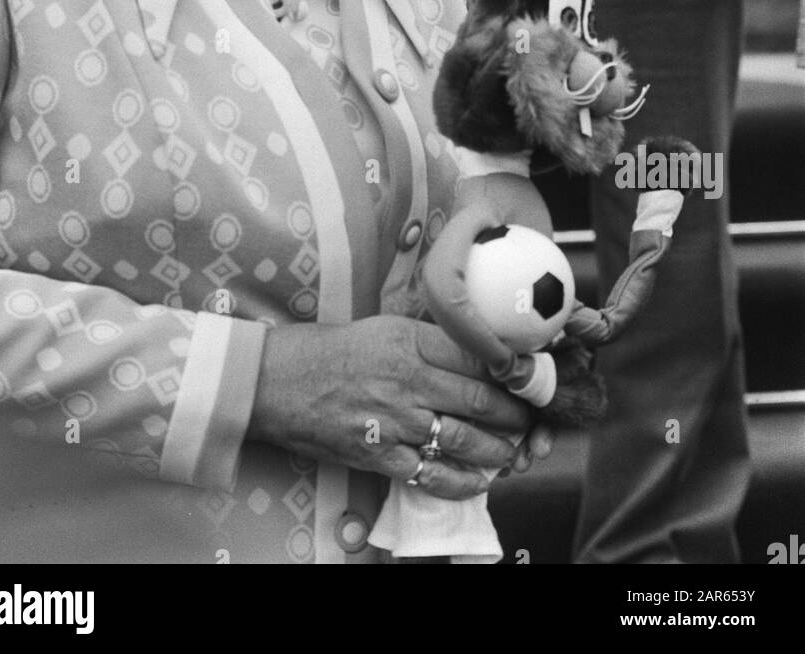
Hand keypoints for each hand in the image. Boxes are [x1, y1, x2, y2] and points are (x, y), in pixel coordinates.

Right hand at [248, 316, 549, 500]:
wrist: (278, 381)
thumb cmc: (331, 350)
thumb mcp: (384, 328)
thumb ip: (428, 339)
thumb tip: (475, 351)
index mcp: (409, 341)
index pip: (476, 356)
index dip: (511, 371)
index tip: (530, 379)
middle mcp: (407, 380)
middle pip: (479, 399)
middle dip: (514, 414)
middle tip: (531, 420)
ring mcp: (394, 421)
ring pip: (463, 439)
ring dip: (497, 450)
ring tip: (512, 453)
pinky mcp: (379, 455)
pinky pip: (431, 474)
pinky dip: (461, 482)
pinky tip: (478, 482)